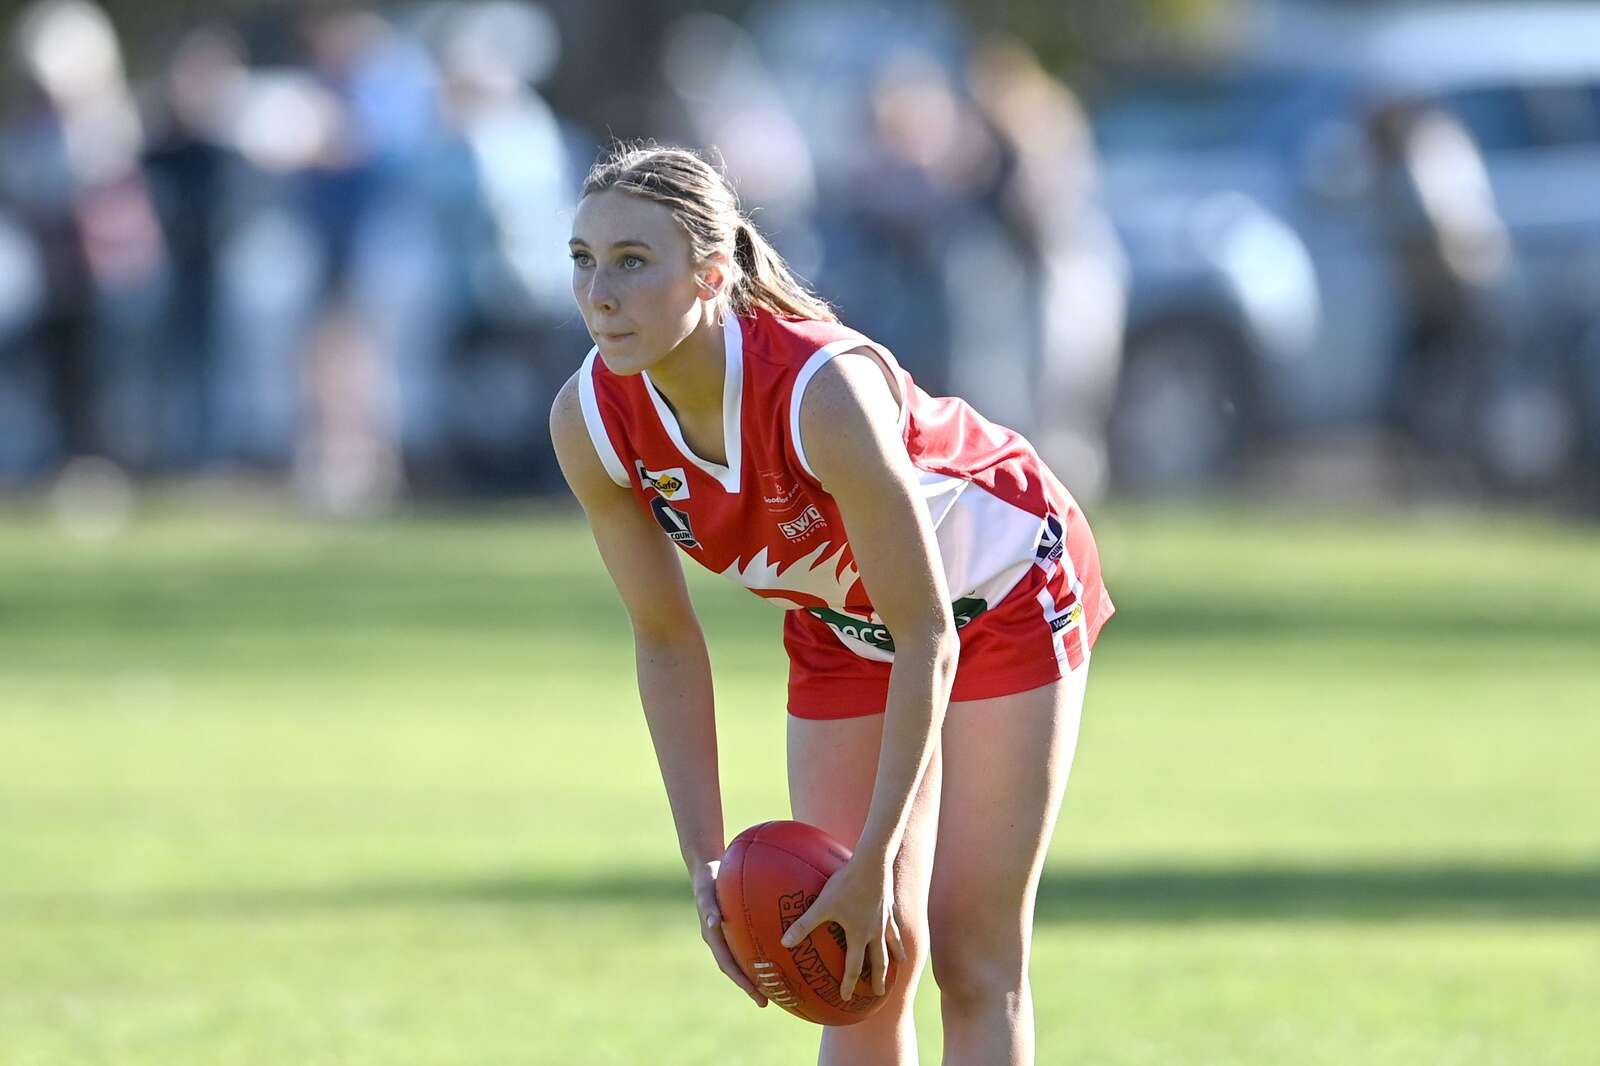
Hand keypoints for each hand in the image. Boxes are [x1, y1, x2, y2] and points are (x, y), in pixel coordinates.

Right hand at [691, 859, 767, 1008]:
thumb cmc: (707, 881)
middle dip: (749, 986)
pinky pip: (746, 945)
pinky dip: (757, 954)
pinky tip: (775, 954)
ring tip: (772, 986)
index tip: (755, 993)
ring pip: (740, 960)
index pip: (727, 965)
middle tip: (765, 1001)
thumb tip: (713, 922)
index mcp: (712, 937)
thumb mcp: (706, 893)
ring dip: (753, 974)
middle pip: (735, 969)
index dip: (741, 980)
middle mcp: (719, 941)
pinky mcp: (733, 928)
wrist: (705, 870)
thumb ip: (708, 908)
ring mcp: (725, 936)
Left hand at [778, 853, 908, 1000]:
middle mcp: (876, 931)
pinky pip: (896, 923)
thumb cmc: (846, 885)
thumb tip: (784, 943)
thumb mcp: (822, 905)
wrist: (873, 863)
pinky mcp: (890, 904)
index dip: (849, 983)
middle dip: (878, 978)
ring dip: (896, 955)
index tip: (847, 997)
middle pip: (880, 961)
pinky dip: (899, 930)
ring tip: (901, 963)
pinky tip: (898, 929)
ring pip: (894, 943)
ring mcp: (886, 919)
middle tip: (879, 993)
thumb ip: (804, 925)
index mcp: (859, 936)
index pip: (854, 966)